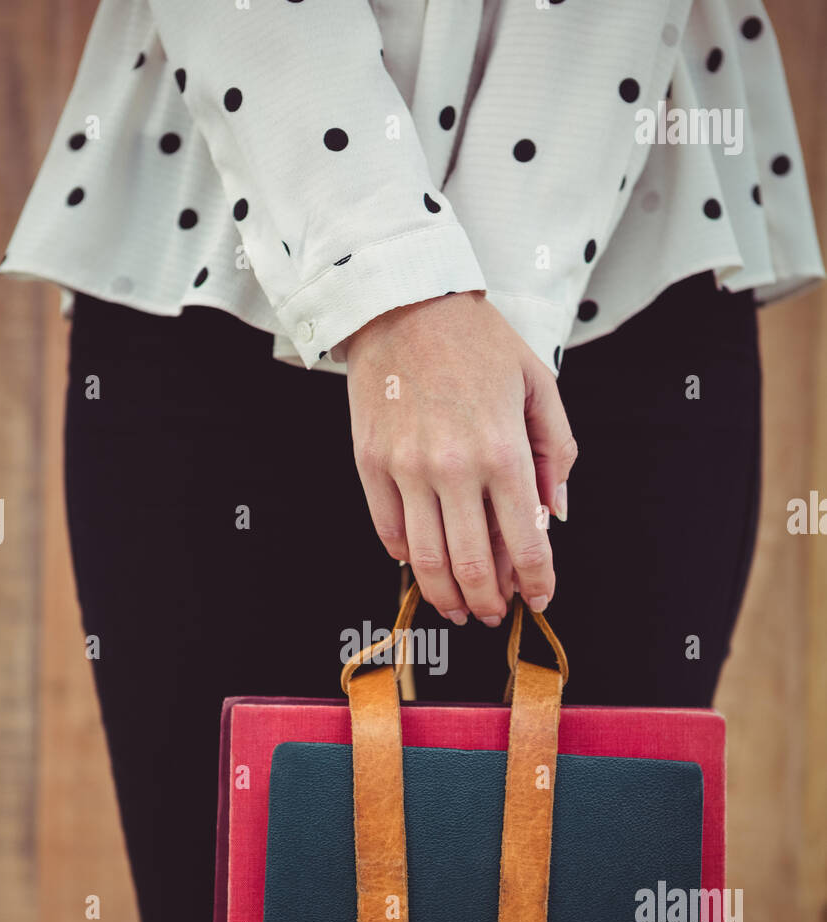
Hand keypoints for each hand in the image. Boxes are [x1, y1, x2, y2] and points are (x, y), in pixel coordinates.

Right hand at [344, 290, 575, 624]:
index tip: (540, 600)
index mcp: (504, 451)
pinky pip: (389, 531)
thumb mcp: (538, 385)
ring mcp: (407, 469)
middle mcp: (455, 468)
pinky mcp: (371, 464)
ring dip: (446, 596)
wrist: (405, 303)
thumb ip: (555, 452)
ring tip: (457, 608)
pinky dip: (407, 559)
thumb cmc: (478, 342)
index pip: (526, 543)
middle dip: (488, 603)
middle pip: (473, 567)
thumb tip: (554, 514)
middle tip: (493, 614)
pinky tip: (422, 564)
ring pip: (427, 561)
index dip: (538, 584)